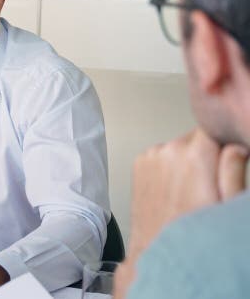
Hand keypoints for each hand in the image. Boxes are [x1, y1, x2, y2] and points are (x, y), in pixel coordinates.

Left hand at [126, 128, 247, 255]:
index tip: (225, 159)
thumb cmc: (194, 232)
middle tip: (208, 183)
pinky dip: (168, 165)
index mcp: (194, 156)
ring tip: (188, 189)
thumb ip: (234, 168)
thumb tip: (237, 145)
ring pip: (178, 145)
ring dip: (185, 159)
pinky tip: (172, 188)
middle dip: (206, 153)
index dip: (223, 141)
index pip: (214, 128)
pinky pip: (161, 154)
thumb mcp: (227, 202)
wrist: (157, 249)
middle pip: (196, 137)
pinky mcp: (139, 163)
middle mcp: (169, 150)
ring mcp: (150, 156)